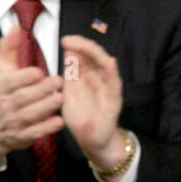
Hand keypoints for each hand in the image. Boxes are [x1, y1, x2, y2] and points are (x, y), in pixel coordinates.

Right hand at [0, 29, 63, 164]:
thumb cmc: (1, 94)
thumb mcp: (1, 71)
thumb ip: (9, 49)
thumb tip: (16, 27)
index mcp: (1, 87)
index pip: (12, 82)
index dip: (25, 77)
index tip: (39, 72)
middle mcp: (6, 105)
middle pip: (23, 98)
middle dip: (41, 90)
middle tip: (58, 82)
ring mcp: (14, 122)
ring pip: (30, 115)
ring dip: (46, 107)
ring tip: (61, 98)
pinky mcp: (23, 137)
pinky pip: (35, 133)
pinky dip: (47, 128)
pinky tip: (59, 122)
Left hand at [61, 35, 125, 166]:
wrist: (91, 141)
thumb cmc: (81, 118)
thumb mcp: (70, 93)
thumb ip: (70, 75)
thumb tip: (69, 52)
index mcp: (88, 76)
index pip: (85, 55)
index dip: (76, 45)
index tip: (65, 40)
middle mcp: (100, 78)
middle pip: (95, 56)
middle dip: (83, 46)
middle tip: (69, 40)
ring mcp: (108, 88)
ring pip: (106, 65)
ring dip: (96, 54)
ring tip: (85, 45)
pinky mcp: (114, 100)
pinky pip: (115, 84)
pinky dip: (113, 72)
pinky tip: (110, 62)